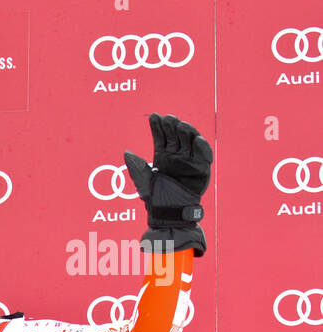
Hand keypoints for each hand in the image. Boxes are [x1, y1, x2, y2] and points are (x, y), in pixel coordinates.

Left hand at [123, 113, 211, 255]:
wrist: (167, 214)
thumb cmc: (154, 200)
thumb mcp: (142, 182)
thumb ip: (136, 167)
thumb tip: (126, 152)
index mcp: (162, 157)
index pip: (161, 137)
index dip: (157, 127)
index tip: (153, 117)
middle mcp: (177, 157)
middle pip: (175, 136)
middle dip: (171, 126)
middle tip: (167, 119)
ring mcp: (189, 161)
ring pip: (190, 141)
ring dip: (186, 131)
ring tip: (180, 124)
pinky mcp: (201, 170)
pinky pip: (204, 156)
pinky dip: (202, 147)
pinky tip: (196, 139)